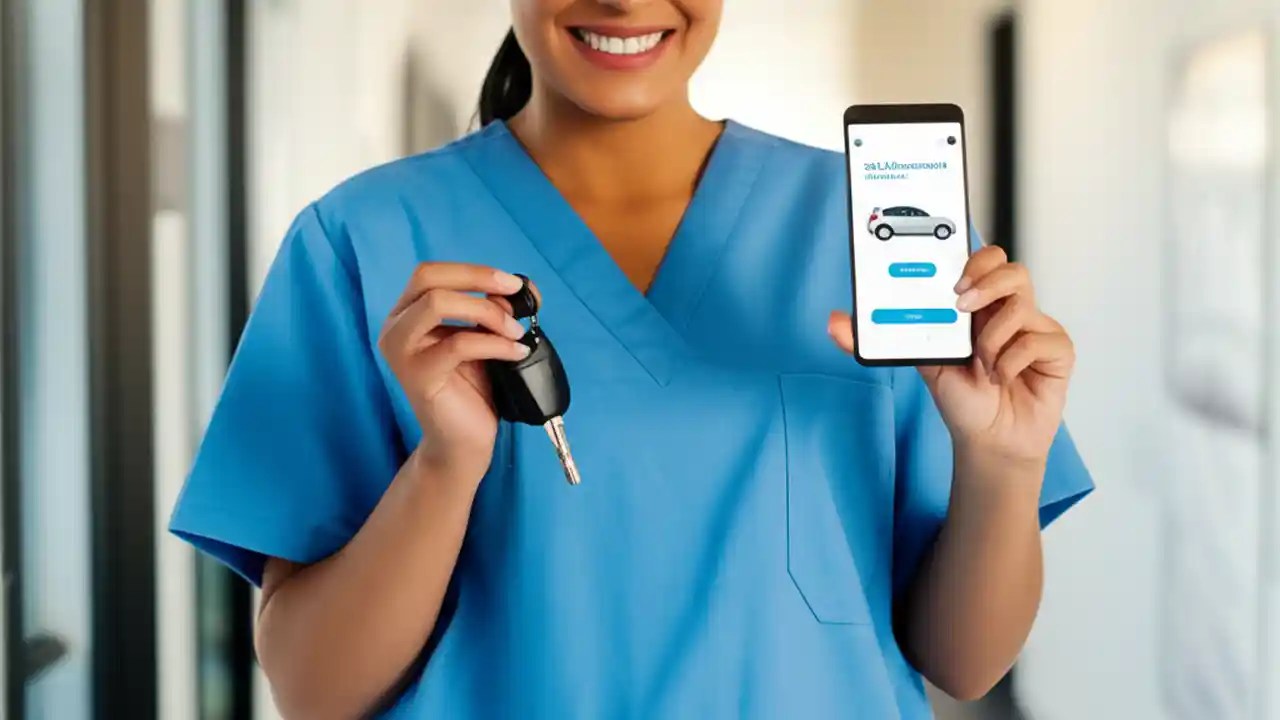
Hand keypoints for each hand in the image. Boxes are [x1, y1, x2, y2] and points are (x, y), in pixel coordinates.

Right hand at [378, 263, 540, 482]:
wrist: (464, 441)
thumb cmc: (472, 389)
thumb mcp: (486, 338)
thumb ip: (496, 310)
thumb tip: (519, 287)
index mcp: (408, 314)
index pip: (432, 272)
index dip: (475, 271)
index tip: (513, 283)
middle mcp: (396, 327)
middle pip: (428, 279)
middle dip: (478, 279)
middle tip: (515, 294)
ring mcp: (402, 351)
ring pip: (438, 303)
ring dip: (487, 312)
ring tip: (516, 333)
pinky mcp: (417, 376)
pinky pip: (459, 344)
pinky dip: (496, 343)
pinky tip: (516, 352)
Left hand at [827, 246, 1073, 463]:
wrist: (988, 442)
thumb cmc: (962, 399)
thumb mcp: (919, 364)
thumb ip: (881, 340)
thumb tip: (834, 322)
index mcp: (979, 306)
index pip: (986, 261)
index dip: (974, 260)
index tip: (954, 281)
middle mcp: (1009, 312)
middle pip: (1012, 269)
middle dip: (987, 282)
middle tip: (963, 307)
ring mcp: (1035, 329)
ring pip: (1022, 305)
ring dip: (993, 338)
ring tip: (983, 364)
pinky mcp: (1057, 351)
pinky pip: (1039, 340)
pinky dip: (1013, 362)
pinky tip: (1003, 378)